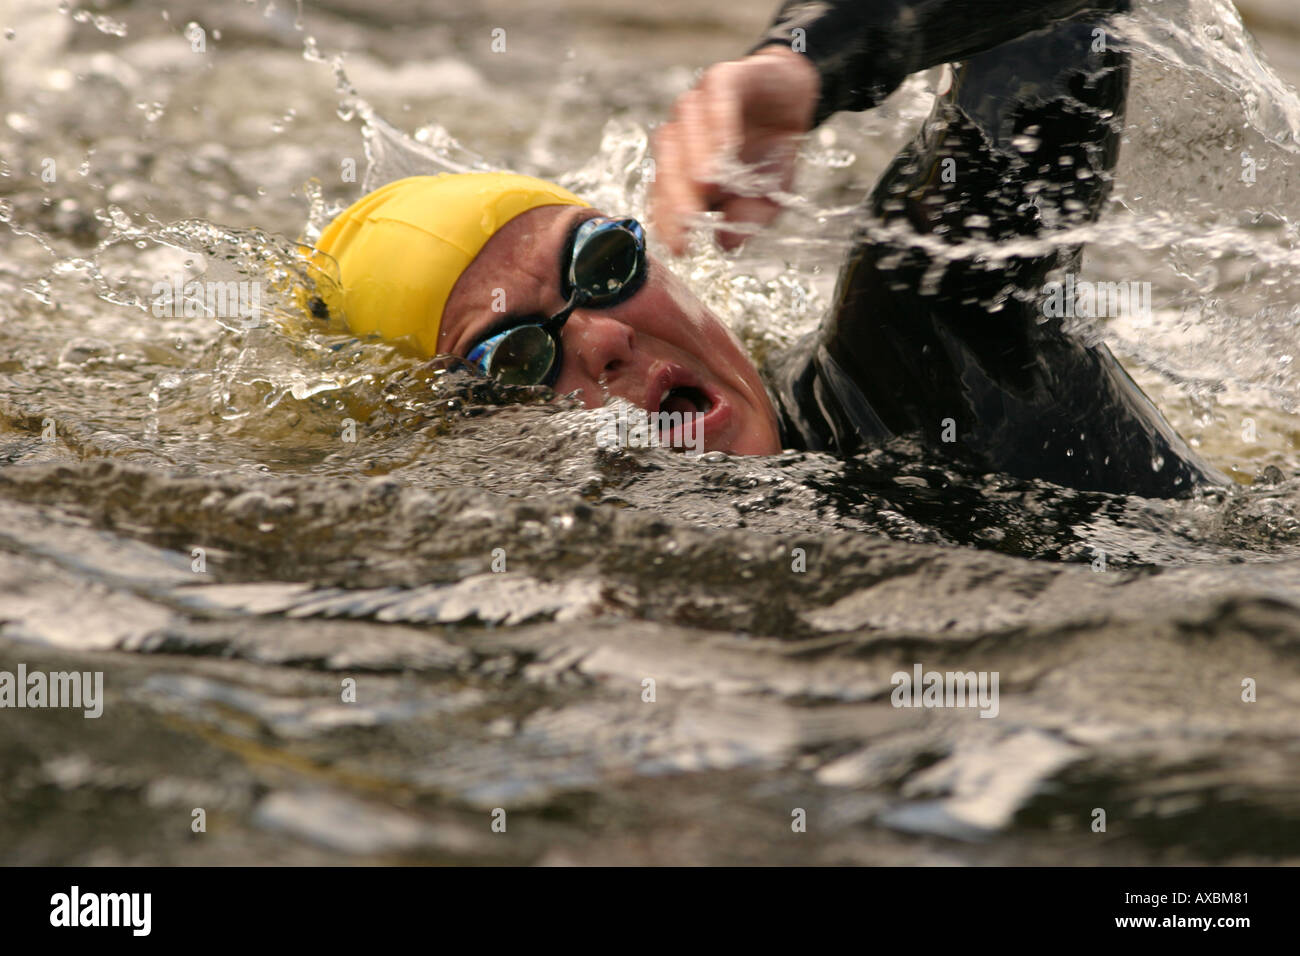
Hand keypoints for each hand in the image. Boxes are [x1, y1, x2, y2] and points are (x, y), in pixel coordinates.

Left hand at [650, 45, 819, 255]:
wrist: (795, 99)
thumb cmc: (771, 152)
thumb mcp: (766, 196)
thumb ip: (745, 218)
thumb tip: (725, 244)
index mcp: (682, 166)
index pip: (664, 194)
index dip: (669, 221)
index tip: (680, 247)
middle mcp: (682, 134)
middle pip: (668, 165)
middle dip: (676, 195)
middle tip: (688, 219)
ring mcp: (699, 104)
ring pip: (685, 130)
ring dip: (695, 158)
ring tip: (707, 186)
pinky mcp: (724, 78)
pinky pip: (716, 99)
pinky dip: (720, 123)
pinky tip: (728, 148)